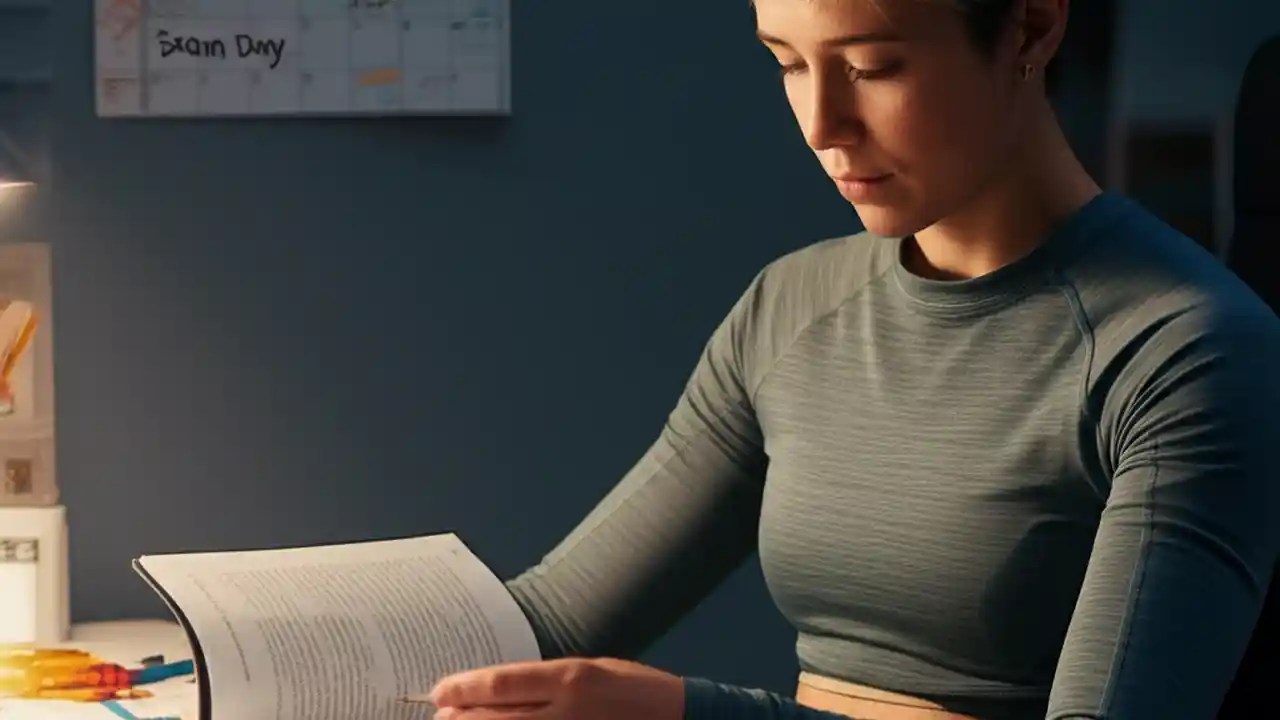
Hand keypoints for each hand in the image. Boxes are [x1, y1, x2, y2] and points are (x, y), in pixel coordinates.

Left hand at [429, 657, 684, 719]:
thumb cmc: (634, 692)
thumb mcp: (592, 671)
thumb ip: (546, 683)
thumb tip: (495, 691)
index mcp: (571, 679)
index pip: (500, 684)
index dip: (462, 688)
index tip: (440, 691)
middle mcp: (565, 713)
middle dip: (458, 719)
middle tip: (441, 717)